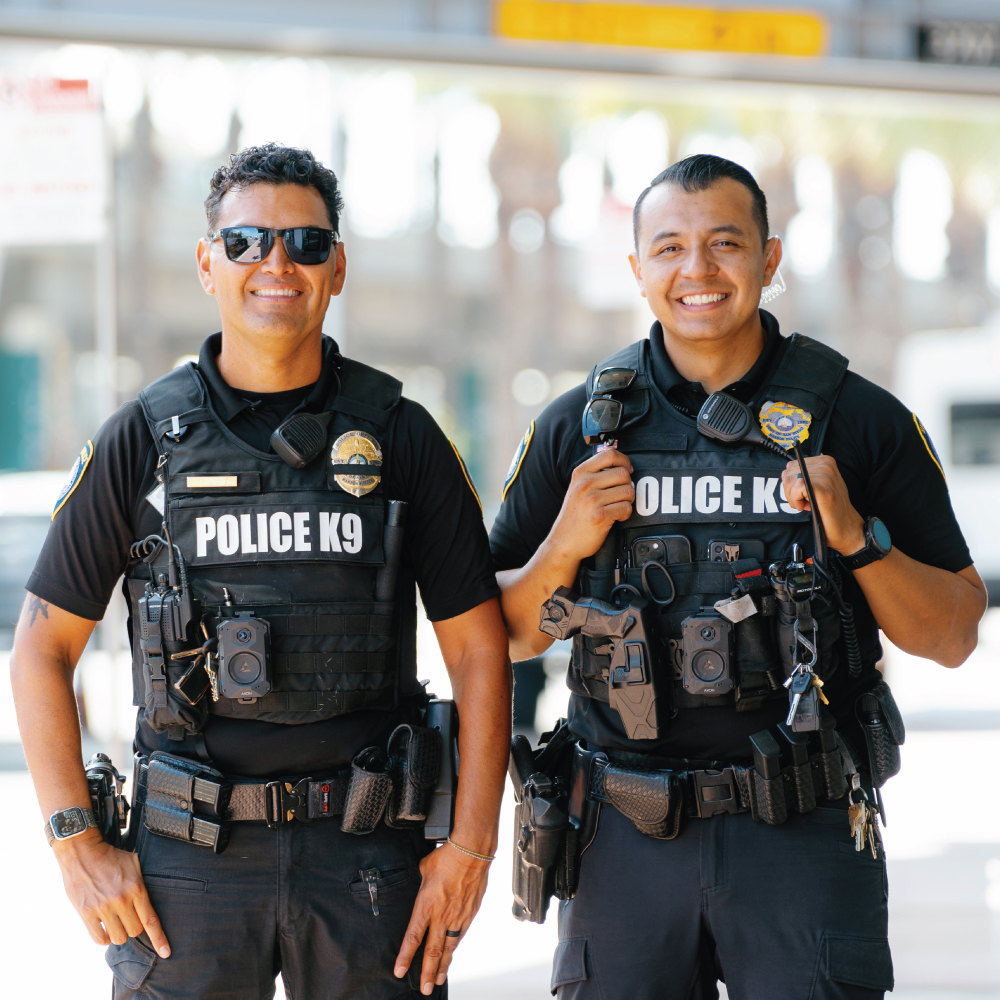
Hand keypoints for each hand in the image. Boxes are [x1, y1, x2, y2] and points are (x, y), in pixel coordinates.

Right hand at [53, 829, 169, 957]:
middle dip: (135, 927)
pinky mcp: (86, 913)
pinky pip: (99, 939)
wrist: (83, 852)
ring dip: (120, 933)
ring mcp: (103, 908)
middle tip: (129, 917)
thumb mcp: (135, 864)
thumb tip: (149, 901)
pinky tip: (105, 929)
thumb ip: (142, 885)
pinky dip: (104, 938)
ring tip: (116, 921)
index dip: (159, 939)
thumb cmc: (111, 857)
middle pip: (135, 931)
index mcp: (136, 889)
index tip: (165, 953)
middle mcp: (121, 901)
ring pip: (118, 937)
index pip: (150, 920)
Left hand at [394, 841, 490, 994]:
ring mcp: (458, 916)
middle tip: (424, 988)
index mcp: (426, 905)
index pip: (413, 937)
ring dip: (442, 966)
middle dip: (427, 972)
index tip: (399, 971)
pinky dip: (454, 948)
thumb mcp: (424, 869)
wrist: (471, 852)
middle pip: (432, 951)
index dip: (405, 957)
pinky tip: (451, 955)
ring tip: (438, 980)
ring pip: (448, 948)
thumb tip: (422, 885)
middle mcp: (442, 915)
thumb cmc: (447, 857)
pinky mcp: (470, 913)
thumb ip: (422, 883)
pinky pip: (460, 935)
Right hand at [548, 447, 634, 563]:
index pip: (610, 454)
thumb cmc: (574, 515)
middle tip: (621, 495)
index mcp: (580, 473)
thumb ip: (595, 473)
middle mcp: (585, 483)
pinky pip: (626, 508)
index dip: (624, 461)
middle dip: (628, 485)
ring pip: (628, 491)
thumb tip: (621, 464)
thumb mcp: (578, 487)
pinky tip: (615, 517)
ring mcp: (592, 499)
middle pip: (624, 473)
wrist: (564, 541)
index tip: (627, 470)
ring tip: (617, 506)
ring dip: (627, 501)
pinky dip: (625, 514)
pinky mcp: (599, 515)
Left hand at [781, 454, 864, 555]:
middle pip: (787, 473)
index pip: (791, 465)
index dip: (792, 483)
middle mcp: (826, 464)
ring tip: (807, 504)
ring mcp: (826, 475)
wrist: (846, 526)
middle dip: (790, 490)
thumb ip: (806, 474)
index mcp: (825, 461)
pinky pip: (796, 489)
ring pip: (789, 481)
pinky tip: (807, 507)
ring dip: (793, 497)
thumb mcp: (820, 484)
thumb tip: (786, 473)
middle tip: (805, 501)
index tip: (804, 494)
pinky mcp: (823, 488)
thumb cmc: (830, 508)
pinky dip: (796, 501)